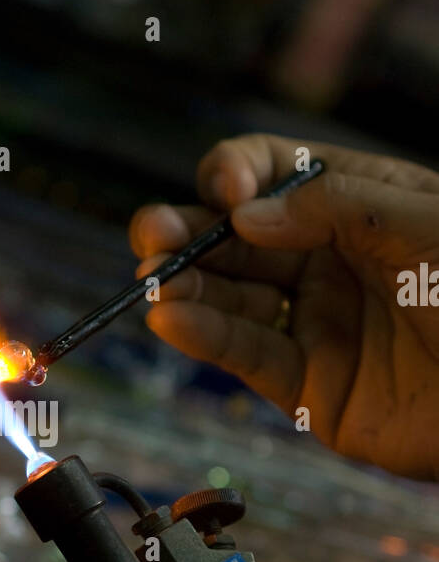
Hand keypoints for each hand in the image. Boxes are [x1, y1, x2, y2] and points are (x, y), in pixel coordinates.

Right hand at [130, 133, 438, 480]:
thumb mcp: (425, 222)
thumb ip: (335, 205)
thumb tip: (246, 214)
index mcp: (357, 205)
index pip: (273, 174)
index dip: (238, 176)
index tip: (227, 192)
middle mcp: (327, 259)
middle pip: (235, 238)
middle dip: (187, 231)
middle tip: (153, 234)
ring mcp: (316, 323)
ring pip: (230, 298)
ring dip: (182, 288)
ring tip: (151, 285)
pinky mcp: (310, 388)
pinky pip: (247, 356)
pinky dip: (205, 337)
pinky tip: (172, 320)